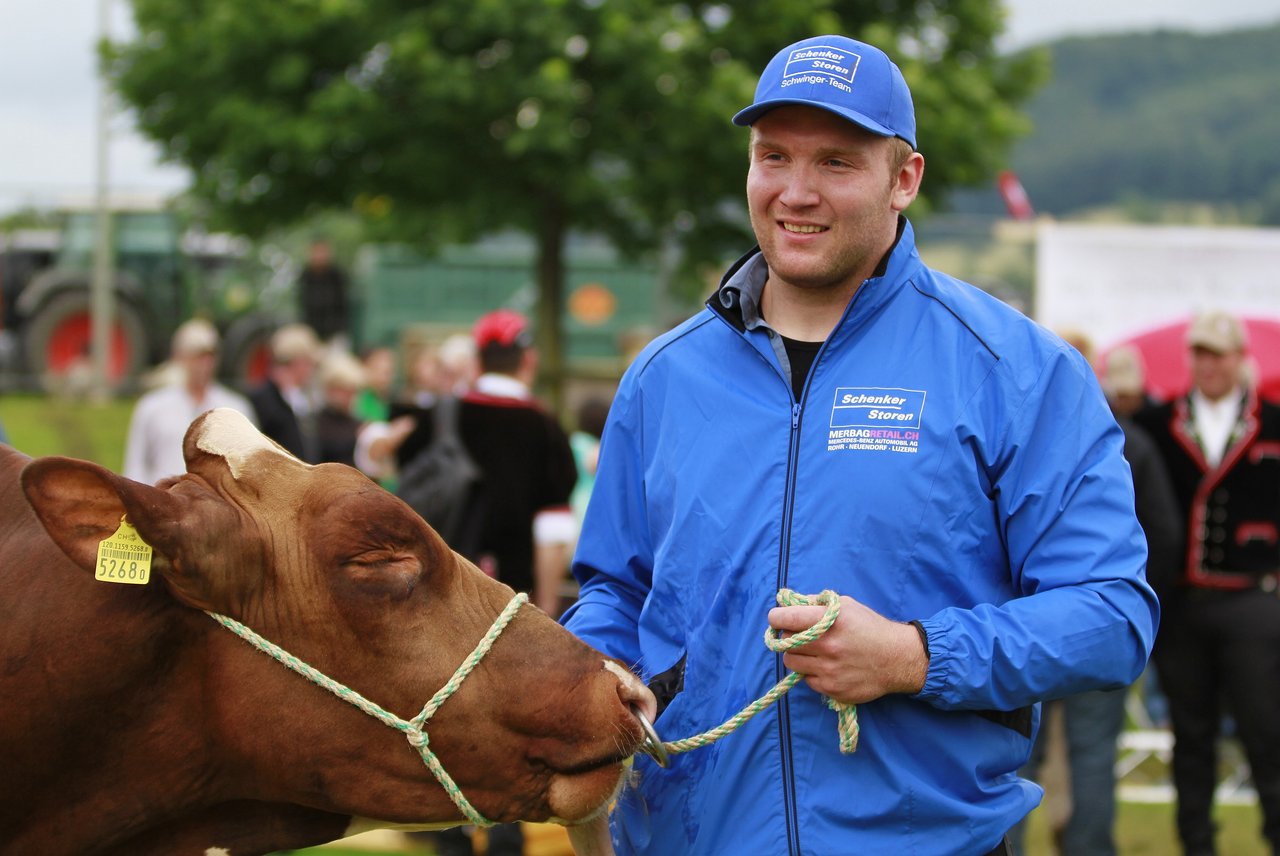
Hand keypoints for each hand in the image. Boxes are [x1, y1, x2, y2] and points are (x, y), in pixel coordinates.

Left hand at [768, 595, 926, 704]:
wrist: (898, 659)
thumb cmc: (870, 627)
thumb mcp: (846, 606)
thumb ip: (816, 604)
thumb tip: (788, 605)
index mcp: (830, 620)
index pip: (786, 618)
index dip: (776, 617)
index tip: (777, 619)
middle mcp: (828, 646)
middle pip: (785, 641)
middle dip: (789, 637)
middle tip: (799, 636)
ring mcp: (829, 670)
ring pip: (791, 662)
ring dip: (797, 655)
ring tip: (813, 652)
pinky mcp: (832, 689)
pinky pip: (806, 679)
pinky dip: (811, 672)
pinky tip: (826, 666)